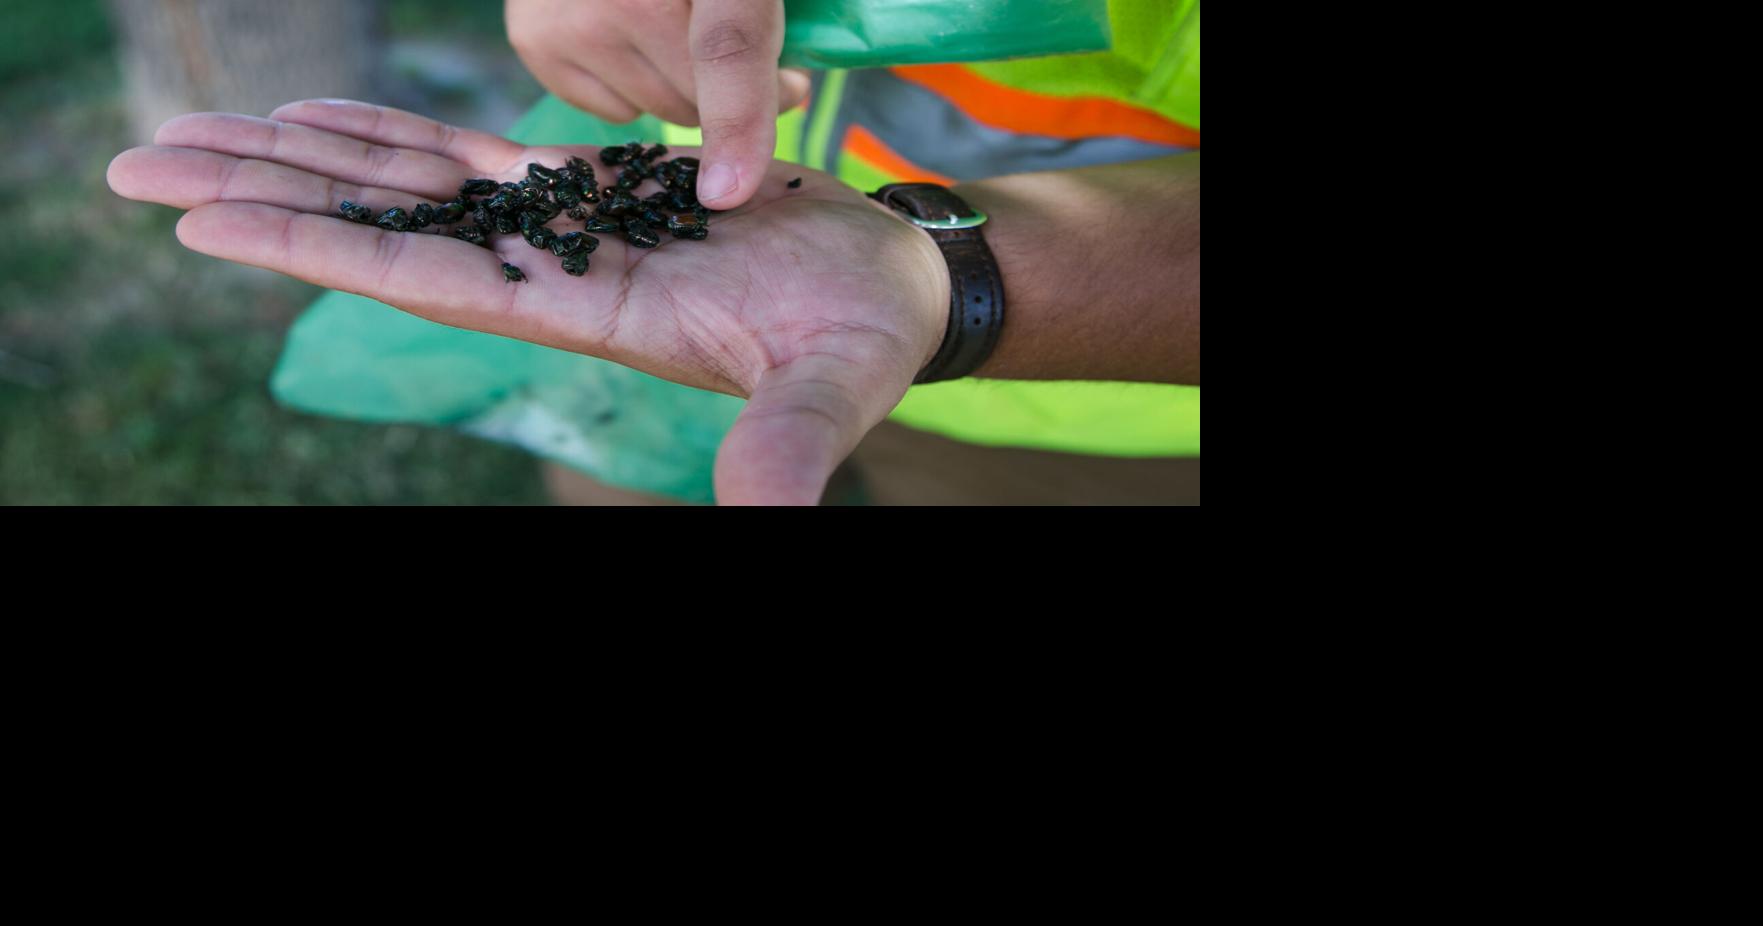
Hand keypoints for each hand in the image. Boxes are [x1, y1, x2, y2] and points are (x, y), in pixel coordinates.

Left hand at [107, 100, 949, 504]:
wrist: (888, 287)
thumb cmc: (867, 336)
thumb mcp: (831, 391)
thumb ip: (788, 451)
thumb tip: (765, 528)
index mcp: (591, 315)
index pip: (429, 282)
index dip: (320, 250)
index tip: (207, 224)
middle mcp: (553, 276)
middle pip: (384, 229)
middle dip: (265, 194)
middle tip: (139, 164)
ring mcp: (566, 231)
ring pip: (413, 184)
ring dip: (305, 155)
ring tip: (200, 127)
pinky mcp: (593, 190)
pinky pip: (472, 154)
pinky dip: (395, 132)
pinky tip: (323, 115)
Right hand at [505, 0, 807, 210]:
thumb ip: (762, 21)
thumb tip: (790, 95)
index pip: (725, 47)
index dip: (739, 120)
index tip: (730, 192)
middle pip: (696, 98)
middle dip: (725, 89)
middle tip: (728, 42)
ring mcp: (572, 20)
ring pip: (656, 110)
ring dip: (677, 87)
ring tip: (668, 26)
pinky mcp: (536, 40)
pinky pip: (613, 109)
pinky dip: (630, 85)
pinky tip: (624, 34)